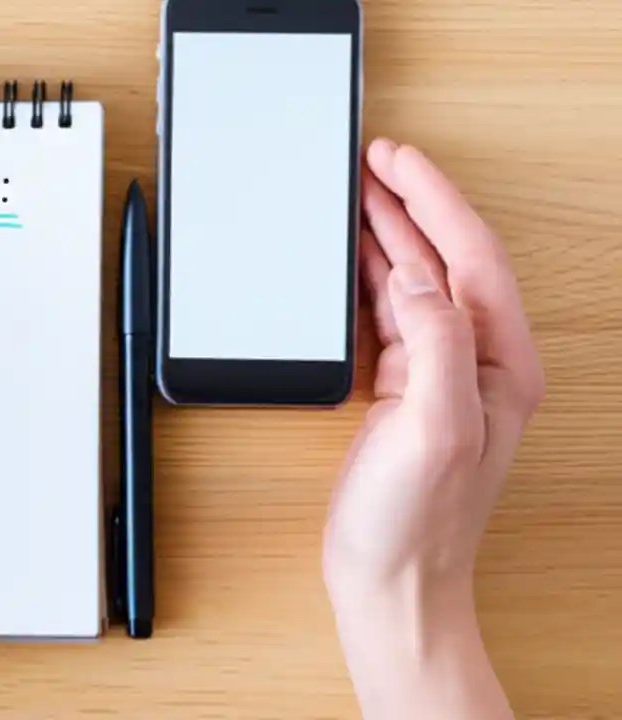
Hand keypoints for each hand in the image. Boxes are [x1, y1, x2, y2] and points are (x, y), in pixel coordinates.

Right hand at [324, 139, 544, 718]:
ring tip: (354, 194)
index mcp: (497, 363)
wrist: (390, 580)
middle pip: (444, 257)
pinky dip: (364, 276)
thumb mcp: (434, 429)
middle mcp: (475, 361)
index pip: (471, 256)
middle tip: (368, 162)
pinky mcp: (401, 389)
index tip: (396, 161)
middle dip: (408, 203)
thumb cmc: (417, 523)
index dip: (434, 200)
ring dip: (385, 233)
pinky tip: (347, 260)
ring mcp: (438, 374)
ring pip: (413, 279)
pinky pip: (387, 312)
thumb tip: (412, 278)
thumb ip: (433, 344)